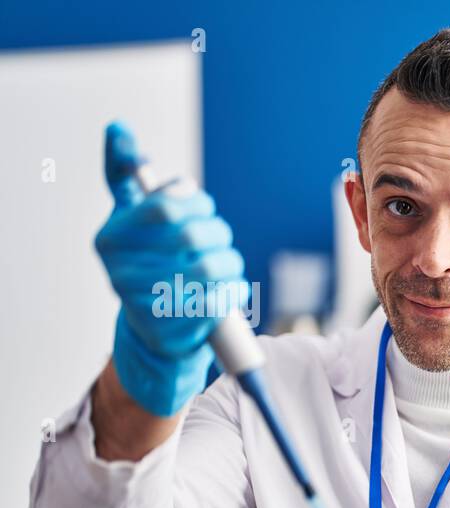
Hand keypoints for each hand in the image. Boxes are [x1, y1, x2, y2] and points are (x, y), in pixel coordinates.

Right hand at [94, 121, 245, 416]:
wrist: (153, 331)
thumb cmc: (148, 261)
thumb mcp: (132, 216)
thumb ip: (126, 172)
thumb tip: (119, 128)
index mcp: (110, 239)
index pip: (165, 207)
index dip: (196, 204)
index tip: (203, 208)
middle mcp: (120, 273)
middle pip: (192, 236)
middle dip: (218, 233)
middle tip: (221, 238)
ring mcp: (147, 306)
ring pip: (211, 268)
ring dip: (230, 262)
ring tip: (227, 263)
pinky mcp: (175, 332)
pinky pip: (220, 300)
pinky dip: (233, 290)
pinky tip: (228, 288)